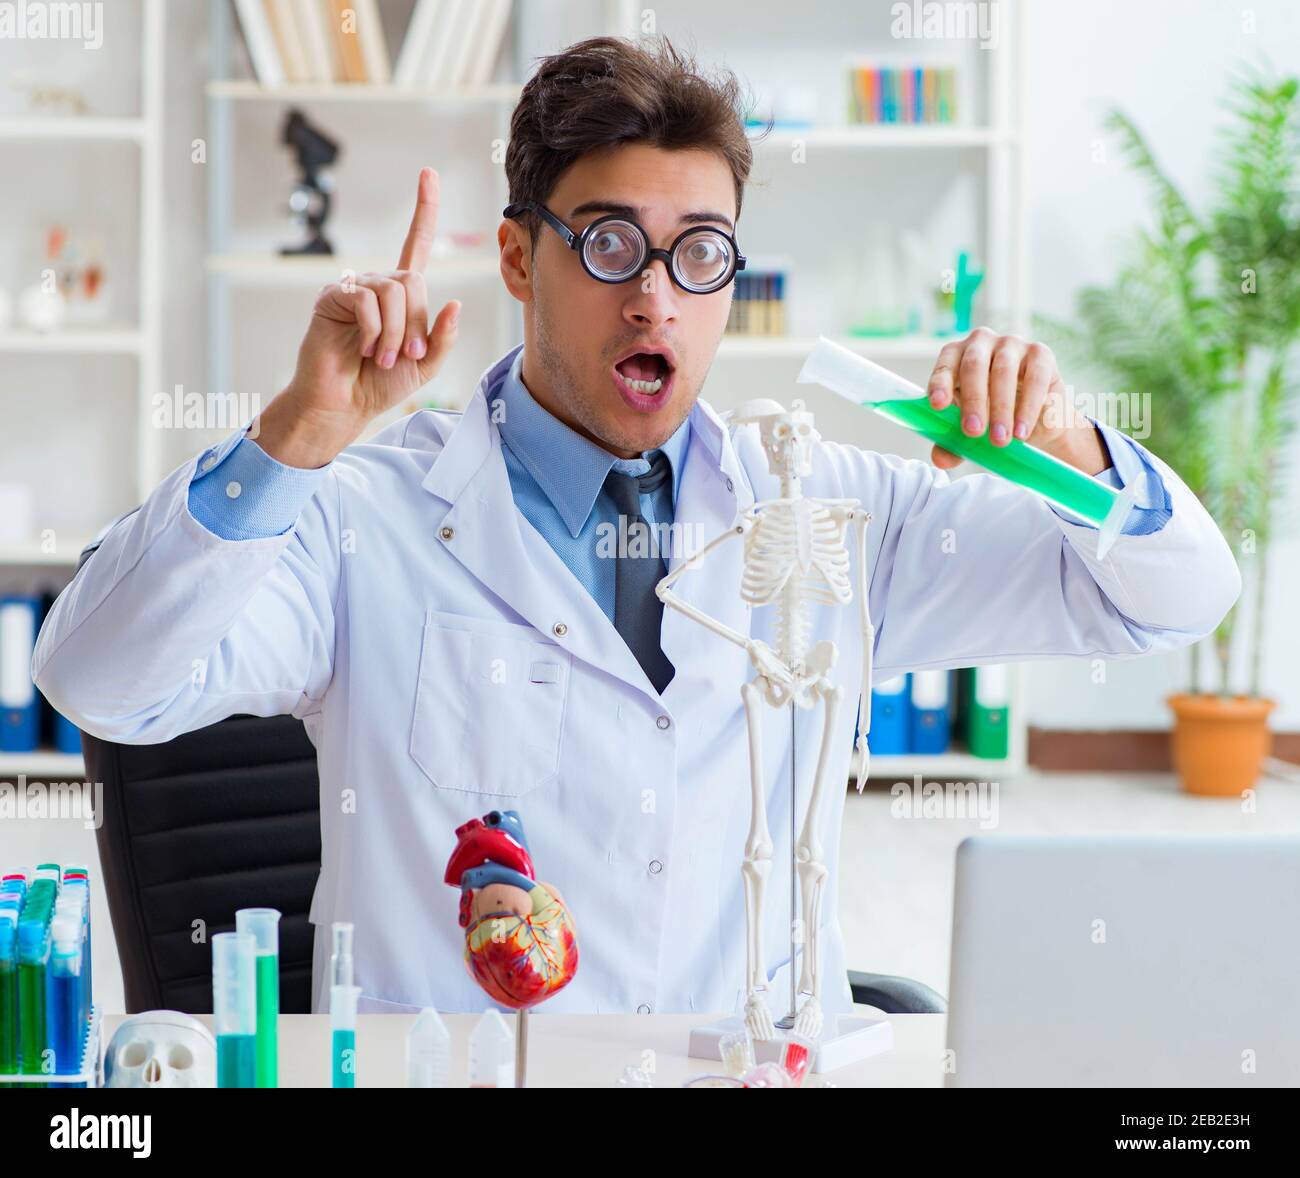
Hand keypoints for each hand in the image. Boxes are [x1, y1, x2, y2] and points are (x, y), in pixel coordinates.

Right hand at [253, 167, 461, 467]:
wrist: (344, 405)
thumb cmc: (381, 384)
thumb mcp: (425, 364)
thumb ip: (443, 337)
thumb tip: (456, 302)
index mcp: (402, 296)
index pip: (416, 244)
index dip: (424, 210)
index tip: (429, 174)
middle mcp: (379, 284)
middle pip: (414, 280)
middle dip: (416, 323)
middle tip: (403, 355)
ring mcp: (355, 288)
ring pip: (394, 291)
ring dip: (394, 332)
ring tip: (379, 357)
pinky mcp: (333, 297)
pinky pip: (366, 301)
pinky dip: (372, 330)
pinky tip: (362, 349)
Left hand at [925, 327, 1109, 474]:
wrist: (1033, 420)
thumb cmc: (989, 416)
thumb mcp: (968, 432)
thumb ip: (951, 444)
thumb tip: (940, 459)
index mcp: (955, 357)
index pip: (944, 366)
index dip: (940, 384)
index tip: (938, 405)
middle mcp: (981, 343)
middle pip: (973, 366)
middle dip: (973, 402)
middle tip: (973, 432)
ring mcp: (1011, 344)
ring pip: (1003, 372)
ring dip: (1000, 409)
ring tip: (999, 439)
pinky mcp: (1041, 353)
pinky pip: (1034, 378)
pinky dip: (1028, 408)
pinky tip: (1022, 431)